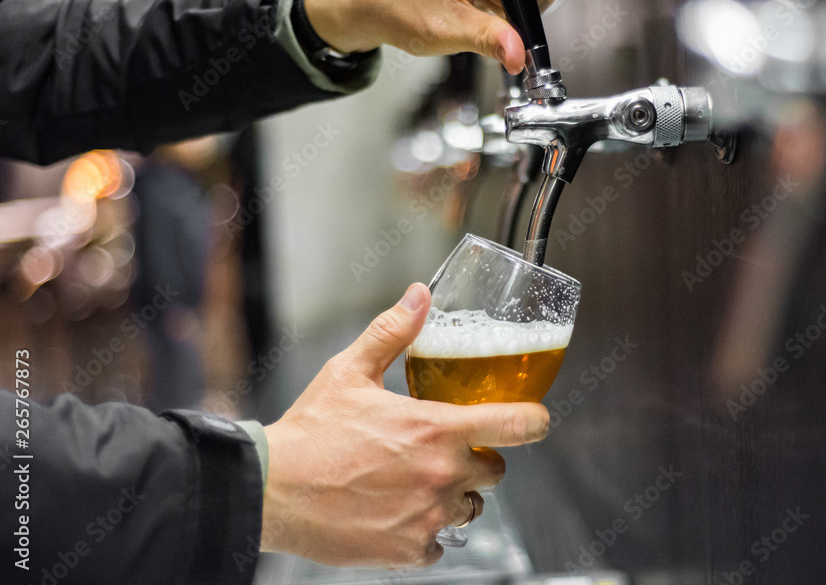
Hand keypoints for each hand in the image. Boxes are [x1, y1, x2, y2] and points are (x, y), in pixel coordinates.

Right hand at [260, 283, 549, 566]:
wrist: (270, 490)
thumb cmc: (310, 432)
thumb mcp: (350, 371)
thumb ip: (393, 332)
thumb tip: (420, 295)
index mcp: (436, 428)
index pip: (515, 424)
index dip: (534, 421)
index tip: (536, 420)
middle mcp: (442, 474)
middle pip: (494, 470)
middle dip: (477, 459)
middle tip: (441, 451)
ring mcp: (429, 516)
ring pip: (470, 508)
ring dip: (453, 496)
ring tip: (414, 483)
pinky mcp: (409, 550)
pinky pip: (441, 543)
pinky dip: (425, 531)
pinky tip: (395, 513)